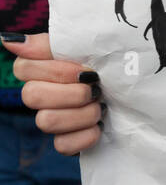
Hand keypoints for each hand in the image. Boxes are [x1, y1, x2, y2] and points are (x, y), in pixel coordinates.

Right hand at [4, 33, 102, 153]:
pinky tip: (100, 126)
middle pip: (31, 96)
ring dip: (82, 114)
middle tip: (95, 87)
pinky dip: (85, 136)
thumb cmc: (108, 64)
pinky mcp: (65, 141)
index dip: (55, 71)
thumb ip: (48, 43)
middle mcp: (40, 94)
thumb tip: (7, 39)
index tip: (84, 69)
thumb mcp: (84, 47)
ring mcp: (51, 119)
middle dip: (71, 93)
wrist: (134, 88)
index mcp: (40, 69)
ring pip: (45, 122)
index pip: (22, 68)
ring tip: (101, 105)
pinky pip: (62, 145)